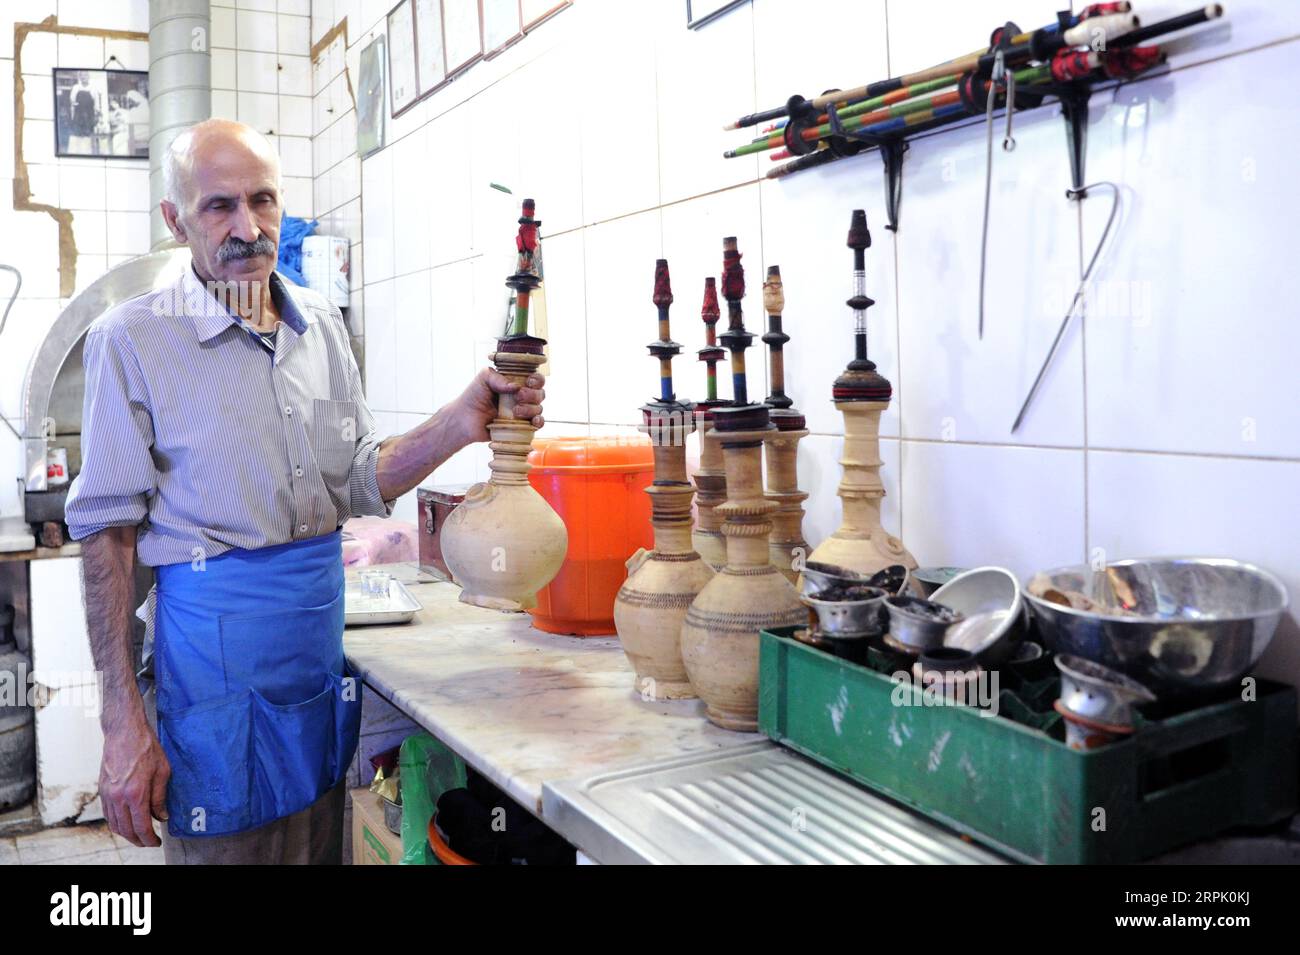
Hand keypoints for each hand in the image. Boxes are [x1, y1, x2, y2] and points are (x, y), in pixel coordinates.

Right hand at [99, 709, 170, 847]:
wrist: (124, 732)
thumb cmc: (146, 748)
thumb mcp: (162, 771)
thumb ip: (160, 797)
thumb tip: (161, 816)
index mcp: (136, 794)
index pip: (141, 827)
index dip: (149, 839)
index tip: (156, 842)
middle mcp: (118, 797)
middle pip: (126, 830)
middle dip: (138, 840)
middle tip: (149, 842)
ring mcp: (107, 794)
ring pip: (114, 825)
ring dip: (126, 834)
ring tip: (139, 834)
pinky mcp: (102, 790)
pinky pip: (107, 814)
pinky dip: (117, 823)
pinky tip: (126, 821)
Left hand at [456, 367, 545, 442]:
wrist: (464, 420)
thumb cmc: (472, 397)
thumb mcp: (483, 379)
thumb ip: (498, 377)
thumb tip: (515, 386)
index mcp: (515, 383)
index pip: (535, 379)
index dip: (537, 380)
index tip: (528, 382)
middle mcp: (521, 397)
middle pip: (540, 393)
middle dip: (532, 395)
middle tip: (518, 397)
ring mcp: (522, 412)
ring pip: (539, 408)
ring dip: (531, 409)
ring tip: (515, 412)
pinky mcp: (521, 427)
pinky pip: (537, 424)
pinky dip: (539, 422)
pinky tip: (533, 421)